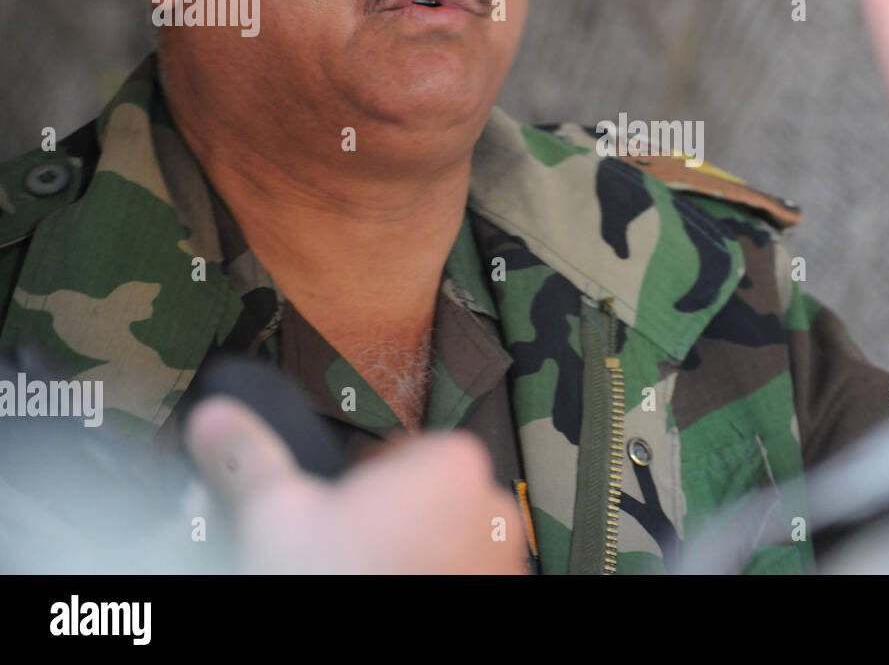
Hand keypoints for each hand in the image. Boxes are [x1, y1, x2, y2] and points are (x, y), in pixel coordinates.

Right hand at [184, 396, 527, 573]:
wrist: (361, 660)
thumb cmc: (328, 577)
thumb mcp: (275, 513)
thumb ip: (249, 455)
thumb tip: (213, 416)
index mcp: (452, 461)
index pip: (400, 452)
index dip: (357, 483)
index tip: (334, 516)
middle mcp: (494, 506)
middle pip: (427, 499)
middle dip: (387, 521)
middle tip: (340, 555)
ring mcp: (507, 560)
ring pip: (447, 543)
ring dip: (412, 556)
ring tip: (362, 579)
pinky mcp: (504, 595)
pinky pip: (464, 577)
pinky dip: (433, 581)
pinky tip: (386, 594)